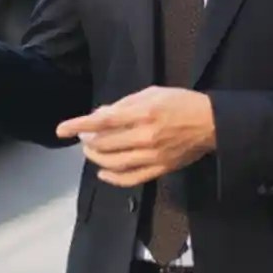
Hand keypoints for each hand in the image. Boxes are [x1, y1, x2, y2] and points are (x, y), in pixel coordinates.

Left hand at [55, 87, 215, 186]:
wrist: (211, 123)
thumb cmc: (180, 102)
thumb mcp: (151, 93)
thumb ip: (124, 104)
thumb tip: (98, 114)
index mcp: (142, 113)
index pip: (102, 121)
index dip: (79, 125)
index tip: (61, 130)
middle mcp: (144, 136)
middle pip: (104, 144)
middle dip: (87, 141)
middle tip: (83, 138)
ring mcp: (152, 156)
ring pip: (113, 163)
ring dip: (96, 158)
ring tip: (90, 151)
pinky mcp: (159, 169)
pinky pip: (130, 179)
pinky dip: (112, 178)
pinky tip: (103, 173)